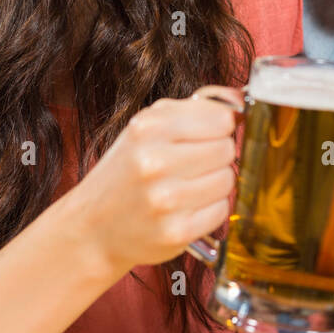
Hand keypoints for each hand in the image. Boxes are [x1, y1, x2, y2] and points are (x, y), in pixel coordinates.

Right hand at [69, 87, 242, 278]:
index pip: (221, 118)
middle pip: (226, 148)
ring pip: (227, 179)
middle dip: (215, 156)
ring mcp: (165, 199)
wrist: (94, 227)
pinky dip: (210, 209)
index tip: (206, 136)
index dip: (218, 127)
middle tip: (192, 165)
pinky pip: (221, 210)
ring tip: (187, 187)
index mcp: (148, 128)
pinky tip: (186, 208)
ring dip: (214, 183)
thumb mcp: (148, 127)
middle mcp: (154, 162)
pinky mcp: (176, 232)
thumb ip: (194, 108)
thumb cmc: (127, 172)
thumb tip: (239, 100)